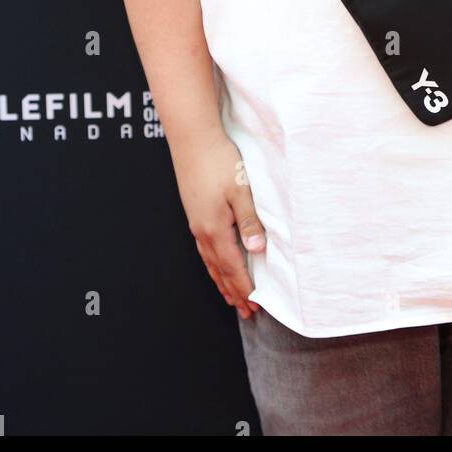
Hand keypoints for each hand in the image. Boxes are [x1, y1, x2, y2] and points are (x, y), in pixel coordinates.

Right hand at [171, 130, 266, 319]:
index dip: (245, 287)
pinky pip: (205, 248)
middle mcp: (202, 231)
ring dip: (222, 280)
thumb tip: (258, 252)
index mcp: (215, 229)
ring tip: (231, 297)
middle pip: (220, 270)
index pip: (234, 267)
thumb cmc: (220, 161)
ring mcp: (196, 222)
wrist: (193, 139)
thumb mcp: (242, 190)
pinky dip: (213, 264)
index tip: (255, 306)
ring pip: (210, 261)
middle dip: (234, 292)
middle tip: (246, 312)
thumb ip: (250, 221)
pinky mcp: (195, 212)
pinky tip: (216, 262)